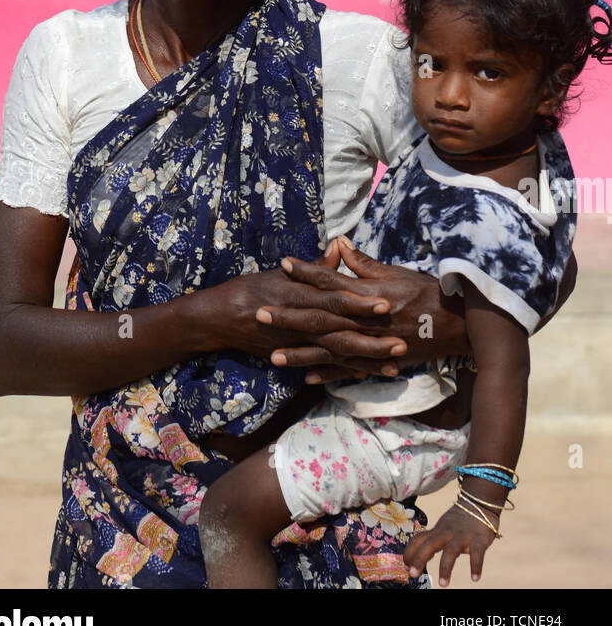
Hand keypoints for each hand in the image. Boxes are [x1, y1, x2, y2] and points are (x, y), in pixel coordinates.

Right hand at [204, 242, 394, 362]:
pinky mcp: (296, 357)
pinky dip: (343, 373)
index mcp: (303, 297)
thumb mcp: (285, 273)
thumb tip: (339, 247)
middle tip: (402, 344)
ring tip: (393, 367)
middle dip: (373, 341)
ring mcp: (300, 343)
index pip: (337, 300)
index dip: (361, 303)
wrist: (224, 317)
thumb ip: (316, 266)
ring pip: (337, 355)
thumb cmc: (255, 288)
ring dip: (365, 361)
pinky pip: (324, 367)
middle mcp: (304, 322)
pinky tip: (365, 377)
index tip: (386, 305)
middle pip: (343, 333)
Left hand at [257, 236, 467, 377]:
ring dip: (300, 353)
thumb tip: (339, 245)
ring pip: (328, 349)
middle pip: (320, 317)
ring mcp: (370, 343)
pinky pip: (349, 371)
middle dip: (288, 317)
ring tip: (272, 356)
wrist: (456, 325)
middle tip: (259, 314)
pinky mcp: (378, 360)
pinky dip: (328, 374)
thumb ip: (365, 264)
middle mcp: (364, 320)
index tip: (282, 264)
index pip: (330, 280)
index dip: (306, 272)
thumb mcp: (396, 273)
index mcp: (367, 294)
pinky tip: (305, 378)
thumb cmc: (427, 293)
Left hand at [403, 504, 496, 586]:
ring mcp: (463, 535)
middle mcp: (448, 532)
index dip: (410, 552)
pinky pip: (477, 553)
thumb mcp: (443, 528)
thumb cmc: (459, 521)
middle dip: (420, 558)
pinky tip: (475, 578)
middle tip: (412, 574)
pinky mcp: (479, 539)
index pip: (418, 539)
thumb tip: (417, 559)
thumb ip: (432, 541)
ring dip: (446, 568)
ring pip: (451, 550)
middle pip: (430, 544)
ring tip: (443, 583)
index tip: (405, 566)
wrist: (480, 502)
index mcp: (437, 530)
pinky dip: (476, 565)